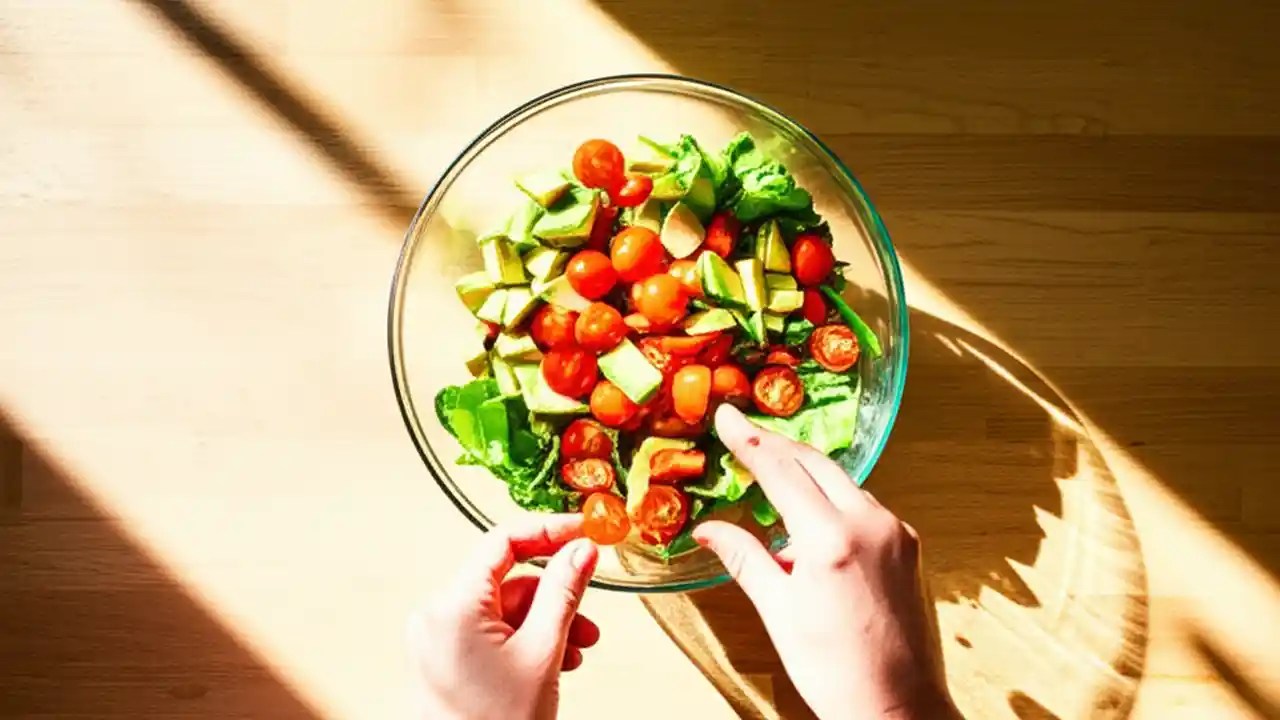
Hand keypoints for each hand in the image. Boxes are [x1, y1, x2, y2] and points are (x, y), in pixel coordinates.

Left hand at [407, 515, 599, 719]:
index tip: (585, 529)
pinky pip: (494, 632)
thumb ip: (564, 591)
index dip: (550, 530)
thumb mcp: (544, 651)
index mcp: (453, 606)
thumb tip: (582, 549)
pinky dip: (527, 640)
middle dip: (555, 595)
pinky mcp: (446, 658)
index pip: (504, 542)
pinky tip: (556, 661)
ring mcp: (439, 639)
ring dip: (547, 622)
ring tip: (579, 649)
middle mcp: (437, 616)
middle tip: (591, 611)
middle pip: (509, 580)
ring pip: (506, 609)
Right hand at [695, 405, 957, 719]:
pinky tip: (813, 526)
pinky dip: (834, 504)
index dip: (749, 440)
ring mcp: (896, 533)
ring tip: (773, 484)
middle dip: (778, 446)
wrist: (898, 707)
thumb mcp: (779, 611)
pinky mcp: (909, 546)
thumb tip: (709, 531)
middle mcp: (870, 524)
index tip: (728, 416)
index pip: (780, 470)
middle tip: (745, 434)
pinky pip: (864, 508)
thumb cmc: (834, 670)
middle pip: (815, 463)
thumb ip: (745, 558)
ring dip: (807, 476)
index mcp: (831, 539)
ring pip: (843, 483)